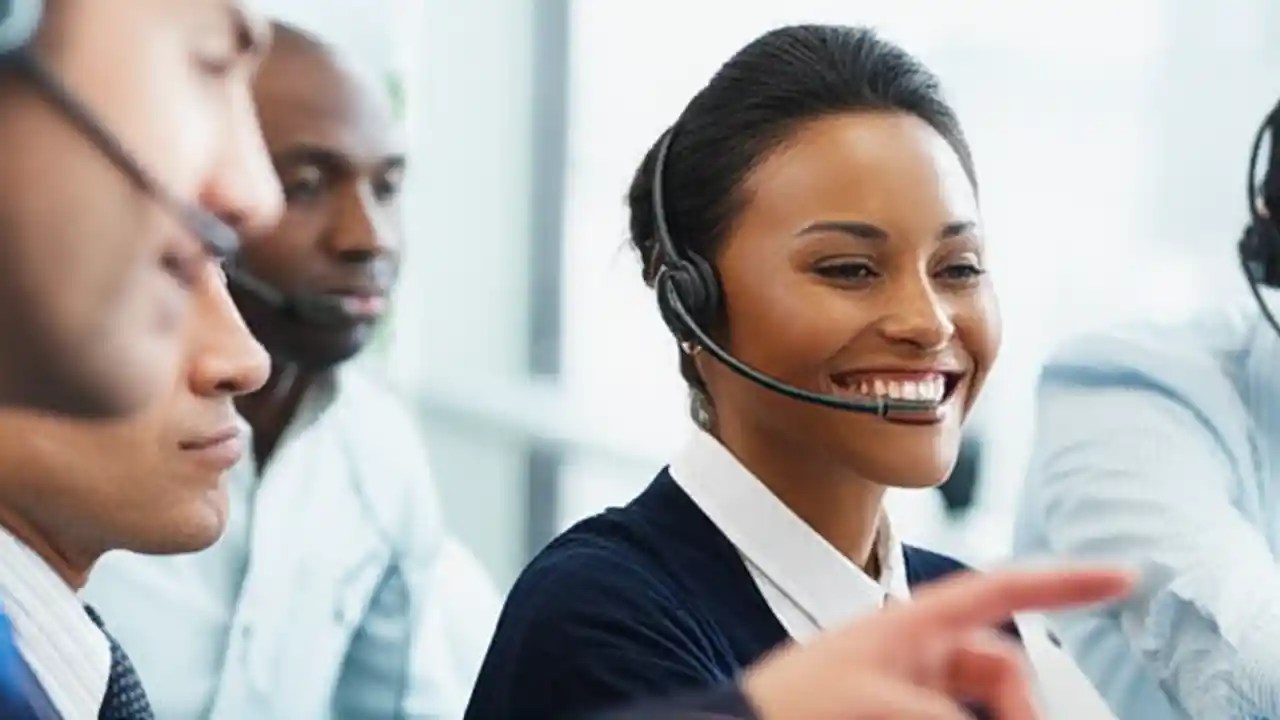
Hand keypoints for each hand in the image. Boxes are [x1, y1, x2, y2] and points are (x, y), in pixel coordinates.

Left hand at [741, 567, 1132, 719]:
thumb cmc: (786, 701)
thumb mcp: (870, 698)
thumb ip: (941, 707)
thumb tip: (1007, 715)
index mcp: (913, 622)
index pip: (1001, 589)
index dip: (1066, 580)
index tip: (1126, 575)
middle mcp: (920, 650)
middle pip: (1005, 670)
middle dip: (1022, 703)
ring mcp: (914, 686)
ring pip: (989, 699)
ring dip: (1002, 713)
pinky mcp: (903, 712)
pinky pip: (960, 711)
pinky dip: (978, 716)